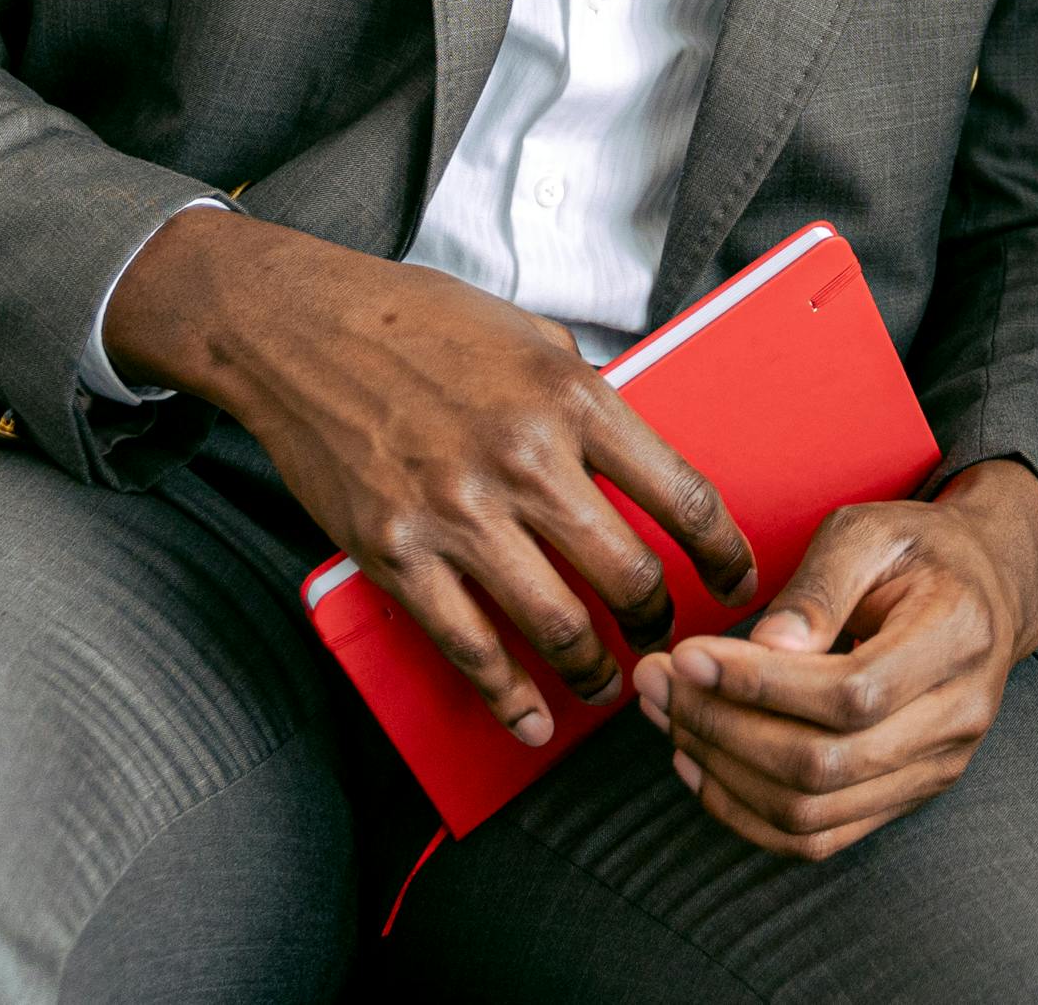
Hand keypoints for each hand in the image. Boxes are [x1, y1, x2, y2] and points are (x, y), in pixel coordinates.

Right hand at [102, 207, 761, 745]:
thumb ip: (589, 400)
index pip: (685, 497)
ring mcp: (458, 514)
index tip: (736, 582)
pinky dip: (510, 697)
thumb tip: (639, 465)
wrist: (301, 327)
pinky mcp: (398, 554)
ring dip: (595, 672)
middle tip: (663, 639)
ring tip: (606, 685)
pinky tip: (532, 718)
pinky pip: (470, 648)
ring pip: (560, 627)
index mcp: (574, 398)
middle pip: (631, 578)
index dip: (725, 556)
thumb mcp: (533, 336)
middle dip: (660, 623)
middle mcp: (526, 460)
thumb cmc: (420, 320)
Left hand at [630, 457, 1037, 860]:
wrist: (982, 590)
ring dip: (722, 773)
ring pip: (812, 811)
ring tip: (665, 717)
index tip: (684, 656)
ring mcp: (937, 767)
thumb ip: (817, 587)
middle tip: (655, 682)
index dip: (758, 686)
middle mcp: (958, 717)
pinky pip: (819, 837)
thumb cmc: (916, 549)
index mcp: (957, 637)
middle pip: (824, 763)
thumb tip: (762, 652)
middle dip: (721, 728)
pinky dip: (747, 813)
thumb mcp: (868, 532)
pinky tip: (698, 764)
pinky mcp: (907, 795)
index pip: (850, 693)